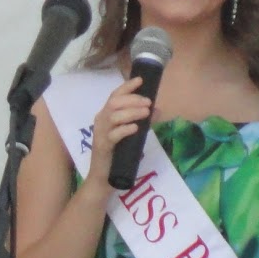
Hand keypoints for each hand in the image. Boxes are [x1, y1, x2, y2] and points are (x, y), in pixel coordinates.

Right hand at [82, 76, 154, 191]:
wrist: (103, 178)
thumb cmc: (117, 154)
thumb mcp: (130, 135)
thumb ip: (141, 122)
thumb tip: (158, 110)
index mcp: (105, 116)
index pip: (114, 96)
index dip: (127, 87)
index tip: (140, 80)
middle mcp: (101, 121)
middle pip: (114, 103)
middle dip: (133, 99)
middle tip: (148, 102)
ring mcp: (100, 133)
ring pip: (114, 116)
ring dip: (132, 112)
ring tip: (146, 113)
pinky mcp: (103, 146)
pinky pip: (114, 134)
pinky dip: (126, 129)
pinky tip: (136, 128)